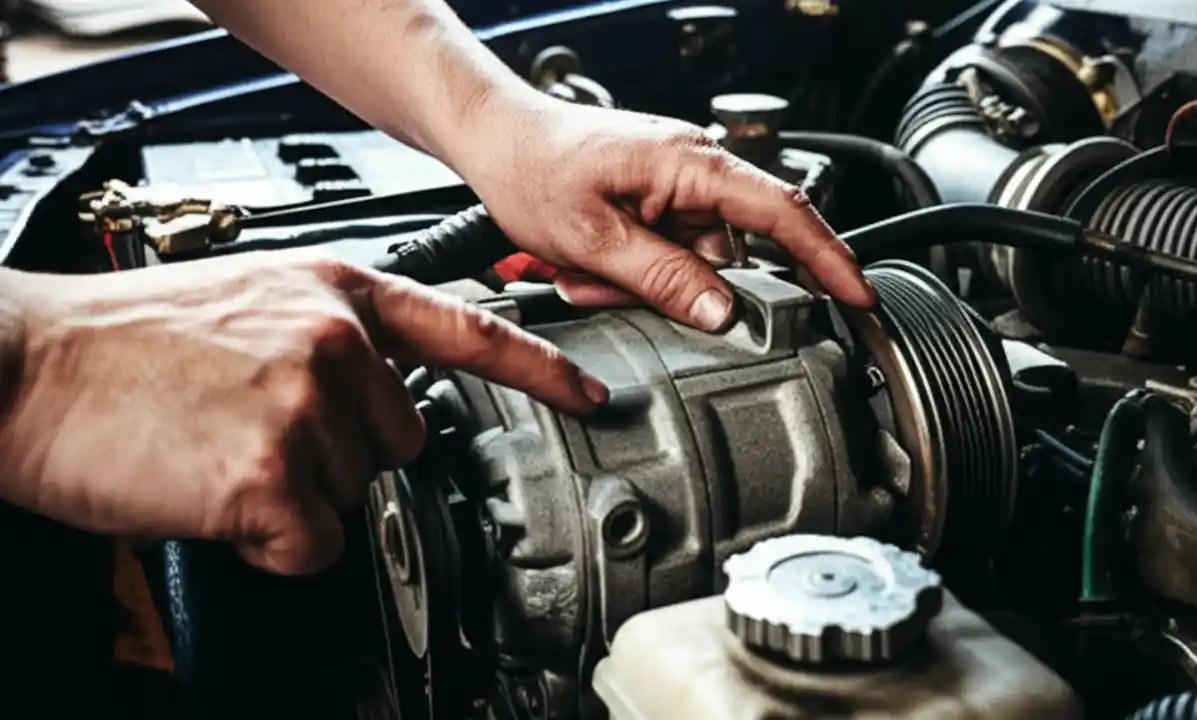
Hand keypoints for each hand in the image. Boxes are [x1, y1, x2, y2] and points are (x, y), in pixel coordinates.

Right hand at [0, 250, 606, 574]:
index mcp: (337, 293)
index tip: (592, 397)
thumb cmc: (127, 338)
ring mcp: (307, 406)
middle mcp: (336, 342)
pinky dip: (269, 541)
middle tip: (257, 432)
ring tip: (220, 451)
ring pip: (354, 496)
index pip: (467, 330)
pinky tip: (212, 493)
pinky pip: (313, 545)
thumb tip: (383, 397)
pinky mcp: (271, 474)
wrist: (27, 363)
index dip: (541, 370)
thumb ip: (331, 336)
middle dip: (344, 457)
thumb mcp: (251, 298)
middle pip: (404, 443)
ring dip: (295, 495)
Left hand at [454, 93, 875, 330]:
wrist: (495, 139)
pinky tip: (592, 266)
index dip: (828, 258)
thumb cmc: (534, 169)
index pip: (783, 212)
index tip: (859, 297)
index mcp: (691, 164)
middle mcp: (696, 170)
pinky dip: (635, 272)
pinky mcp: (660, 201)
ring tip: (587, 272)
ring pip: (695, 264)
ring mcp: (678, 187)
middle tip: (611, 287)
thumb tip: (724, 313)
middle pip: (730, 254)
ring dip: (646, 283)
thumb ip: (663, 278)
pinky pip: (670, 254)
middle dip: (679, 288)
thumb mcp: (593, 239)